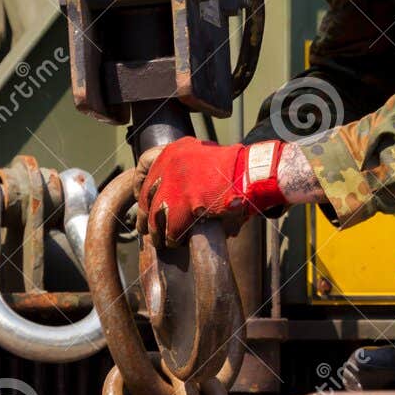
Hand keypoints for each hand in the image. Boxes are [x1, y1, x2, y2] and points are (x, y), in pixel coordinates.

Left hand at [139, 137, 287, 244]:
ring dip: (158, 231)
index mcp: (174, 151)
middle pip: (147, 195)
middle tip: (146, 228)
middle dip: (146, 215)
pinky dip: (172, 239)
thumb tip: (180, 194)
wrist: (252, 173)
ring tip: (162, 241)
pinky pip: (170, 230)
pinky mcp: (182, 208)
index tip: (144, 198)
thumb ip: (189, 172)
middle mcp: (168, 165)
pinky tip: (176, 243)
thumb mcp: (206, 158)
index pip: (144, 165)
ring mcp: (173, 186)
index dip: (142, 186)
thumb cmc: (237, 168)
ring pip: (155, 217)